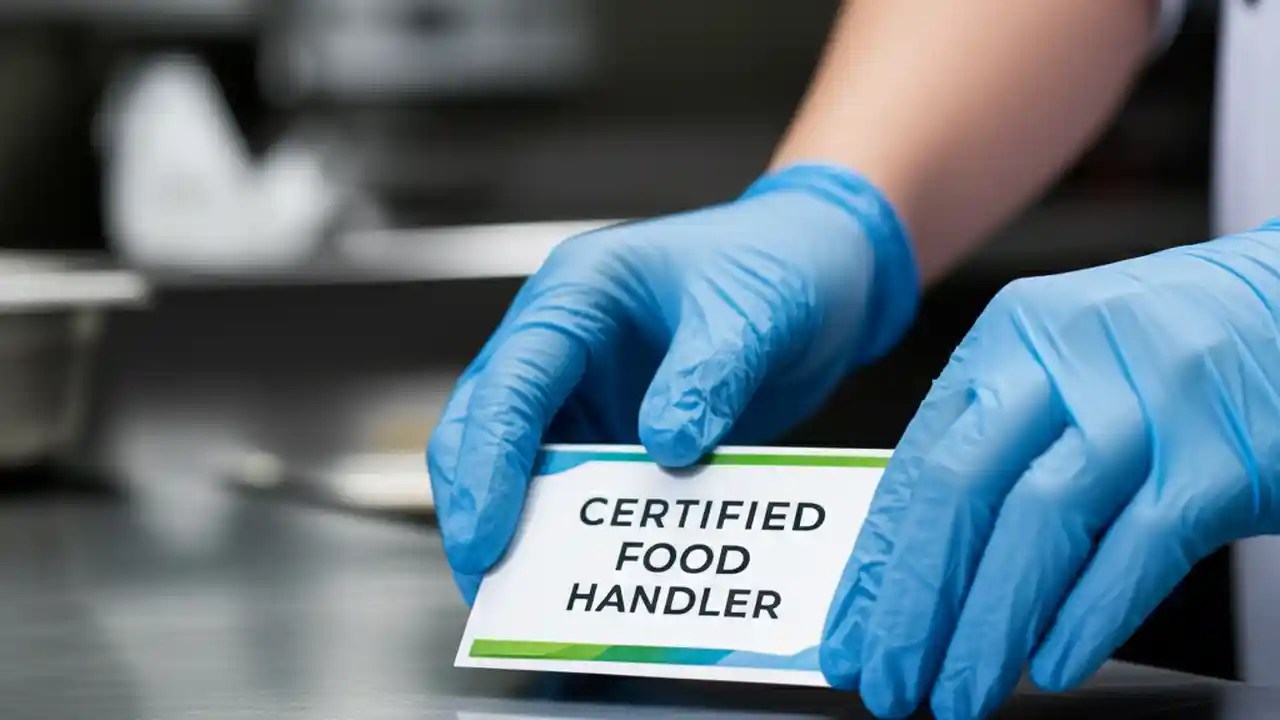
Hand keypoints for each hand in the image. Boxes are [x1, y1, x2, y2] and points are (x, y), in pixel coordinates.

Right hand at [428, 165, 918, 601]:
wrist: (827, 270)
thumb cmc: (781, 263)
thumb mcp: (755, 311)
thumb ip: (710, 374)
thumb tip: (668, 446)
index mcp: (579, 293)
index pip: (511, 382)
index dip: (487, 463)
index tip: (481, 538)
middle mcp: (566, 343)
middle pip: (487, 426)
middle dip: (477, 503)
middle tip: (488, 587)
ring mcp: (589, 390)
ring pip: (524, 466)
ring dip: (522, 528)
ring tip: (527, 602)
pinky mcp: (618, 430)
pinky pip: (584, 487)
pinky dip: (582, 534)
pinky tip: (592, 581)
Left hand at [820, 221, 1279, 718]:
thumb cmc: (1172, 345)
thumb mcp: (1066, 364)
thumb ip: (997, 442)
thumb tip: (917, 561)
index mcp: (1011, 337)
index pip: (919, 463)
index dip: (878, 562)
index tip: (849, 634)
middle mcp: (1068, 357)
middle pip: (961, 491)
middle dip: (914, 602)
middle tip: (887, 678)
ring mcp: (1148, 402)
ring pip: (1040, 523)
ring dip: (989, 625)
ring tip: (957, 693)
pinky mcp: (1223, 455)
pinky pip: (1140, 546)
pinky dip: (1089, 613)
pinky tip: (1051, 664)